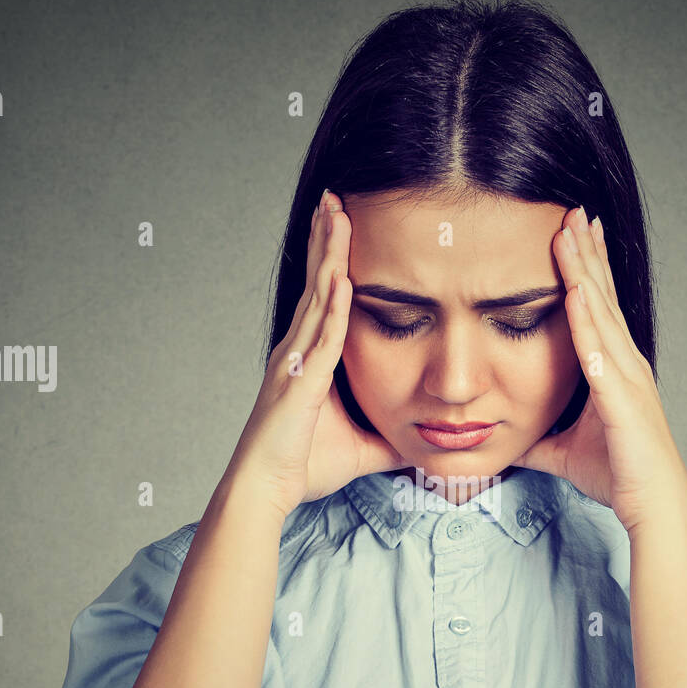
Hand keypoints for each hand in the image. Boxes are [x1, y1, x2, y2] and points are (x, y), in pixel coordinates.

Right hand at [222, 190, 406, 520]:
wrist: (265, 489)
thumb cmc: (302, 468)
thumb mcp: (362, 447)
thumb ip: (389, 438)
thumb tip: (420, 442)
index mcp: (308, 360)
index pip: (323, 300)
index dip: (332, 262)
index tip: (342, 226)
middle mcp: (297, 351)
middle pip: (316, 284)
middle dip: (326, 240)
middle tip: (335, 198)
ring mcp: (295, 362)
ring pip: (317, 298)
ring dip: (329, 255)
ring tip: (335, 213)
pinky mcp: (300, 381)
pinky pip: (321, 336)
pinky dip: (334, 306)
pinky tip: (344, 277)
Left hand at [514, 205, 683, 534]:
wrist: (653, 505)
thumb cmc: (620, 476)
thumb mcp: (564, 452)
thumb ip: (540, 440)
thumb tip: (511, 441)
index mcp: (615, 370)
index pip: (596, 309)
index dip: (585, 271)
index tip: (570, 235)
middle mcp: (625, 363)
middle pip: (601, 296)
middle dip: (586, 253)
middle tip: (572, 209)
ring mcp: (627, 375)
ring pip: (600, 312)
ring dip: (584, 270)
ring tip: (570, 231)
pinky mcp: (623, 396)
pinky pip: (600, 350)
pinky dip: (586, 318)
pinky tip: (574, 290)